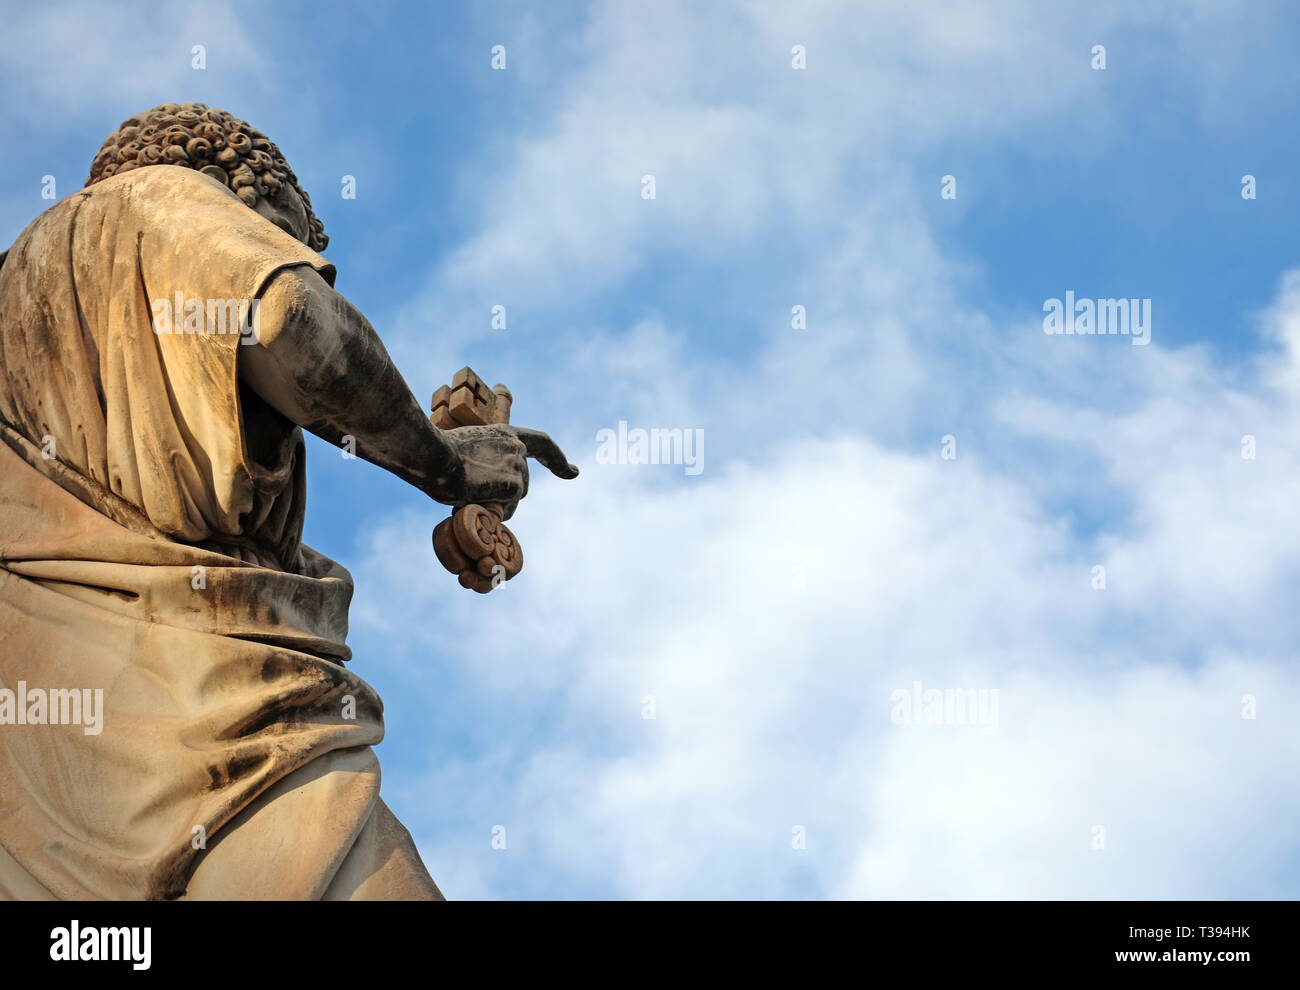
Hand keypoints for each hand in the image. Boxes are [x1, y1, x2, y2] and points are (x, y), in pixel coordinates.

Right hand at [442, 424, 577, 518]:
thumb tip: (479, 490)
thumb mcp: (464, 452)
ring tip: (468, 493)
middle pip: (522, 484)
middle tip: (474, 496)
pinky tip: (475, 501)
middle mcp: (517, 447)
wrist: (431, 454)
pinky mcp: (515, 485)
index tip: (573, 472)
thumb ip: (482, 465)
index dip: (558, 460)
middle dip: (504, 497)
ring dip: (495, 504)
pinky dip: (493, 512)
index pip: (542, 444)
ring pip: (514, 499)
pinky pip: (508, 510)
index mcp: (505, 433)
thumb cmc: (435, 454)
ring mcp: (518, 466)